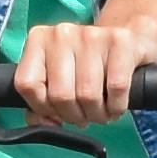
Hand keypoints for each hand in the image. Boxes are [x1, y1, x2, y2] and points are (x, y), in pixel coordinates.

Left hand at [5, 0, 156, 127]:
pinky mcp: (120, 41)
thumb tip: (46, 124)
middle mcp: (62, 33)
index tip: (57, 112)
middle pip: (60, 95)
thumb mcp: (58, 79)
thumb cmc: (88, 67)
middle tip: (84, 116)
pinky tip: (115, 106)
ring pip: (88, 95)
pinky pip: (116, 88)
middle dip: (74, 116)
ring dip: (97, 115)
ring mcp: (92, 34)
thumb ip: (42, 103)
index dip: (43, 108)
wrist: (129, 41)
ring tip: (101, 112)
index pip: (28, 84)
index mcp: (39, 40)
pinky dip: (117, 107)